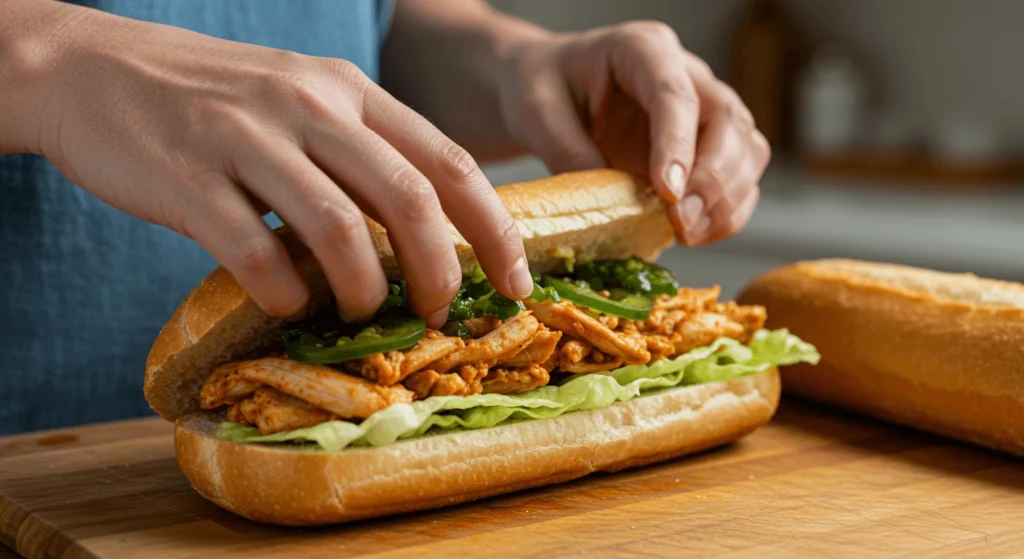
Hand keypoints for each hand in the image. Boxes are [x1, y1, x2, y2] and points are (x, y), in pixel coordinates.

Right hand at [26, 5, 532, 325]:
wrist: (94, 68)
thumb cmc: (215, 99)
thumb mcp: (302, 101)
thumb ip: (361, 155)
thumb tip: (424, 237)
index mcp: (349, 92)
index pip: (449, 162)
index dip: (494, 229)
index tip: (516, 282)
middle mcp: (310, 107)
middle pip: (410, 198)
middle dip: (441, 271)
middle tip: (441, 314)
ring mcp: (248, 139)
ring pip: (338, 227)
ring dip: (364, 289)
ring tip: (361, 313)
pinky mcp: (189, 177)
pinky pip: (254, 251)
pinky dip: (284, 293)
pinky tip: (288, 304)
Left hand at [495, 21, 769, 246]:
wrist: (550, 91)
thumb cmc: (542, 89)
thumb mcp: (536, 113)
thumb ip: (566, 151)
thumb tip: (608, 204)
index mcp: (642, 49)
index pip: (675, 93)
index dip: (678, 144)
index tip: (669, 191)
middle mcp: (686, 73)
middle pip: (728, 119)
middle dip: (712, 178)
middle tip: (679, 222)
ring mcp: (704, 109)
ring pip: (746, 148)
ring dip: (727, 199)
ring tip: (687, 234)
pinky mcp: (708, 146)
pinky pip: (741, 176)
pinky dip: (729, 211)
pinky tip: (698, 234)